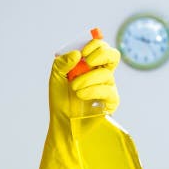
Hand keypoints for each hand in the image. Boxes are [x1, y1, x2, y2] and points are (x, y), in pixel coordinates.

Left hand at [36, 38, 120, 168]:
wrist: (62, 124)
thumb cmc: (60, 101)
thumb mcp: (55, 79)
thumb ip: (61, 64)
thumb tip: (75, 54)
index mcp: (90, 66)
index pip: (100, 47)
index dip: (94, 45)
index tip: (82, 52)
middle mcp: (101, 74)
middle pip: (113, 55)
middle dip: (101, 54)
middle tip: (86, 60)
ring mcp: (108, 88)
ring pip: (107, 74)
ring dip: (88, 78)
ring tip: (74, 88)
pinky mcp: (110, 103)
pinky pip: (110, 92)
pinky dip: (95, 90)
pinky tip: (81, 95)